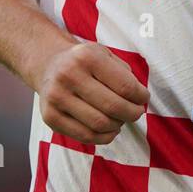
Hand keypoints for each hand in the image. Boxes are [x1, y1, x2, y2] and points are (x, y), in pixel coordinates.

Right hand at [34, 42, 149, 145]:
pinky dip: (104, 137)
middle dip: (132, 113)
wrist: (48, 65)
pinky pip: (84, 136)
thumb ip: (123, 73)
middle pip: (112, 106)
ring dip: (118, 125)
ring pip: (99, 124)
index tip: (144, 98)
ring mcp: (57, 98)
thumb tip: (139, 98)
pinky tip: (111, 130)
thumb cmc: (85, 62)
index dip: (140, 96)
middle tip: (137, 112)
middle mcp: (69, 76)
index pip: (124, 85)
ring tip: (122, 119)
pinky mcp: (50, 117)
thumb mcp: (104, 54)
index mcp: (87, 57)